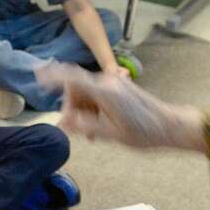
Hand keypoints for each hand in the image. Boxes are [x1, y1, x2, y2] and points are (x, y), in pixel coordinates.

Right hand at [36, 63, 204, 151]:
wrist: (171, 126)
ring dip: (83, 111)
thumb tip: (64, 122)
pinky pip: (97, 94)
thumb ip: (85, 125)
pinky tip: (99, 126)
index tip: (37, 75)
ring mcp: (115, 83)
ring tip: (92, 133)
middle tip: (77, 131)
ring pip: (86, 93)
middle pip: (76, 88)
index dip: (53, 75)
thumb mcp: (111, 134)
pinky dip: (93, 108)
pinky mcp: (119, 87)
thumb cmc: (145, 132)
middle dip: (72, 108)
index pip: (72, 78)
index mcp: (105, 91)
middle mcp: (109, 82)